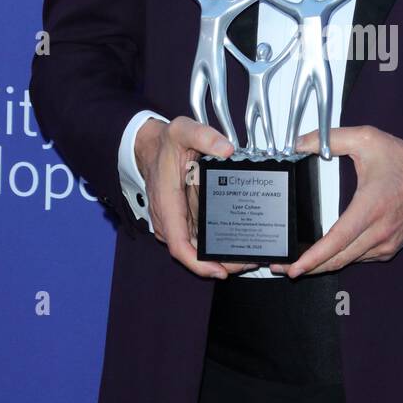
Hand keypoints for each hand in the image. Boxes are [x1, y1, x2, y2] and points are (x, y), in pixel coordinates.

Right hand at [134, 116, 260, 280]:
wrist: (151, 146)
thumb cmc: (165, 144)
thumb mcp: (181, 130)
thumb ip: (203, 136)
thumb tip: (227, 149)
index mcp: (168, 205)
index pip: (180, 245)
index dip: (199, 263)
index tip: (219, 271)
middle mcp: (170, 220)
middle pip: (193, 253)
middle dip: (220, 263)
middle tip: (248, 262)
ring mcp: (177, 223)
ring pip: (198, 249)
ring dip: (221, 257)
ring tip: (250, 257)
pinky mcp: (184, 220)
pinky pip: (200, 239)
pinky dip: (218, 244)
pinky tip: (240, 243)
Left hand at [271, 126, 402, 277]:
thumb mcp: (367, 139)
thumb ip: (331, 139)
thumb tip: (300, 143)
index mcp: (370, 208)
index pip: (336, 241)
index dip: (312, 258)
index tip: (293, 267)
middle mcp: (379, 231)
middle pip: (337, 260)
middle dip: (307, 268)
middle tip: (282, 267)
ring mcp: (385, 243)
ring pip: (347, 262)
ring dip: (323, 266)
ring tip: (300, 264)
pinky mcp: (389, 248)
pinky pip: (360, 259)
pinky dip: (342, 259)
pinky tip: (328, 256)